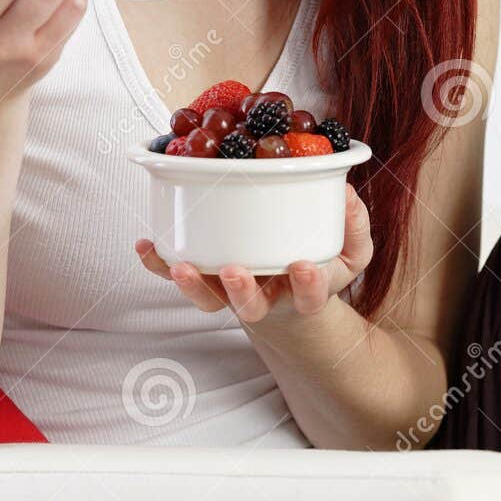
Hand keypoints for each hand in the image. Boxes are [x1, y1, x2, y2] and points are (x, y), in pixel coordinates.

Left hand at [134, 183, 372, 324]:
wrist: (289, 291)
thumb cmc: (320, 263)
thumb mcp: (350, 251)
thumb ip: (353, 226)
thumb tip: (347, 193)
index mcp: (303, 294)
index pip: (308, 298)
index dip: (306, 287)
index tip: (303, 267)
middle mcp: (264, 298)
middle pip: (250, 308)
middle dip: (241, 292)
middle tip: (234, 270)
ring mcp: (230, 291)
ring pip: (210, 299)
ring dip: (192, 285)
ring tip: (180, 265)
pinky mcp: (205, 279)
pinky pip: (178, 276)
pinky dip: (159, 264)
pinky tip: (146, 245)